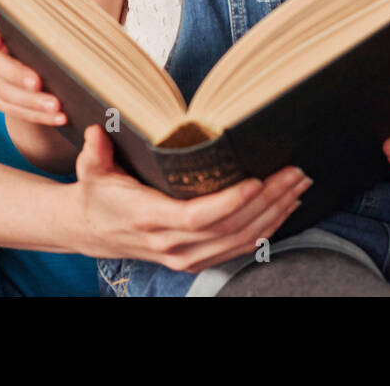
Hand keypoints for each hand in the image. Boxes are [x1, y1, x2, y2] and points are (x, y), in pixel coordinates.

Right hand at [0, 17, 66, 126]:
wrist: (52, 63)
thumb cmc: (57, 34)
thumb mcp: (65, 16)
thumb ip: (70, 3)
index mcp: (4, 27)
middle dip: (18, 76)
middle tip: (39, 83)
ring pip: (4, 93)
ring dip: (30, 103)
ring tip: (57, 108)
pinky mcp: (0, 98)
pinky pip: (13, 111)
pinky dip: (35, 116)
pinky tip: (59, 118)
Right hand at [66, 126, 313, 270]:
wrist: (90, 231)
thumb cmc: (98, 195)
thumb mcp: (90, 171)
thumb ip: (95, 152)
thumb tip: (98, 129)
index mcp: (149, 218)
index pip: (196, 216)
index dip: (229, 202)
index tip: (255, 180)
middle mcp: (171, 244)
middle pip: (230, 227)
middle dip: (268, 200)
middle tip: (295, 172)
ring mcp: (186, 256)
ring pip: (241, 240)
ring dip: (275, 213)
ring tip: (299, 185)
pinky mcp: (197, 260)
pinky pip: (239, 249)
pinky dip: (267, 229)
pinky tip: (286, 208)